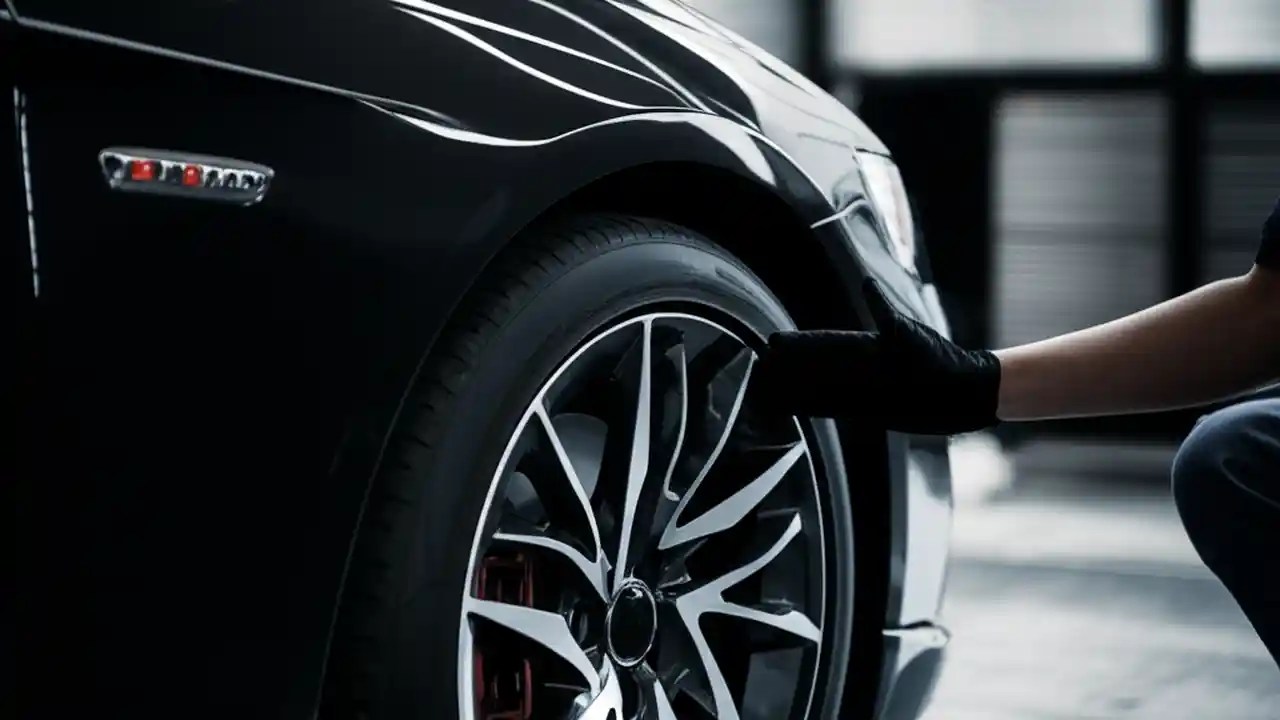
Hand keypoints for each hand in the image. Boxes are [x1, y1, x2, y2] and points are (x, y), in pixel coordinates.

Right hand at [753, 279, 1000, 434]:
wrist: (965, 393)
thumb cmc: (942, 361)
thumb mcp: (910, 335)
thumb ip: (883, 313)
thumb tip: (865, 284)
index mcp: (867, 347)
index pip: (824, 344)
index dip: (799, 344)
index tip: (773, 341)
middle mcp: (861, 368)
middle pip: (816, 367)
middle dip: (789, 366)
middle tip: (758, 366)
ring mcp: (863, 389)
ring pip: (820, 388)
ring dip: (795, 389)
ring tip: (766, 388)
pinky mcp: (870, 410)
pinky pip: (833, 408)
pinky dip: (812, 407)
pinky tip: (794, 406)